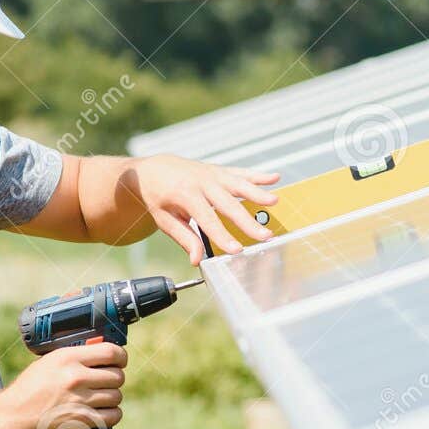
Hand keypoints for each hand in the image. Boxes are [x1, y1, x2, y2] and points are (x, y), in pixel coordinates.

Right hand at [1, 342, 127, 428]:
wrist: (14, 417)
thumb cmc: (29, 390)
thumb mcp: (48, 362)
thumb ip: (74, 357)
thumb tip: (99, 353)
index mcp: (68, 358)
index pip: (111, 352)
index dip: (120, 357)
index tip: (119, 361)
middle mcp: (76, 377)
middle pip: (117, 376)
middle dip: (114, 379)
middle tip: (105, 383)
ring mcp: (81, 400)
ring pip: (117, 396)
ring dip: (111, 398)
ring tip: (99, 399)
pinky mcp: (83, 421)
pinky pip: (113, 415)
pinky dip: (111, 415)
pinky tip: (101, 413)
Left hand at [133, 154, 280, 264]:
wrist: (153, 169)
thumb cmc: (158, 197)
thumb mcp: (164, 220)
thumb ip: (183, 238)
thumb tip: (196, 259)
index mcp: (185, 195)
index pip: (207, 220)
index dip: (222, 236)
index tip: (237, 250)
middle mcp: (201, 182)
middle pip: (228, 204)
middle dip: (247, 221)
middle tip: (264, 235)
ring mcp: (212, 174)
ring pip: (238, 184)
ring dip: (257, 193)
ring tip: (274, 202)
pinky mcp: (219, 171)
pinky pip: (240, 172)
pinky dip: (258, 175)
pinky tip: (275, 178)